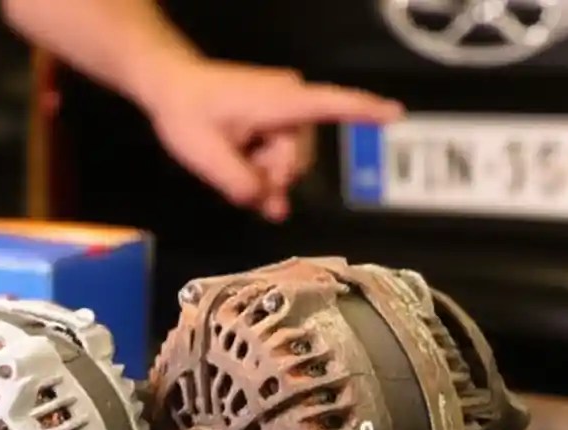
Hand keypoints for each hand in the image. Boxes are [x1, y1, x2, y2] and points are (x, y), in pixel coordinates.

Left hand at [140, 60, 403, 221]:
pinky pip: (281, 154)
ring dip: (265, 174)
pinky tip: (246, 175)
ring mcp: (284, 109)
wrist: (170, 87)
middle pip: (299, 158)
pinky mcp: (276, 118)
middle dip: (273, 177)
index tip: (396, 114)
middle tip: (241, 183)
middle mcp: (290, 102)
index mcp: (281, 101)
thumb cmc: (187, 113)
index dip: (364, 111)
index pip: (331, 105)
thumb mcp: (207, 157)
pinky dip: (264, 168)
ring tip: (234, 169)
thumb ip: (240, 185)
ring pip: (289, 162)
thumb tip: (269, 205)